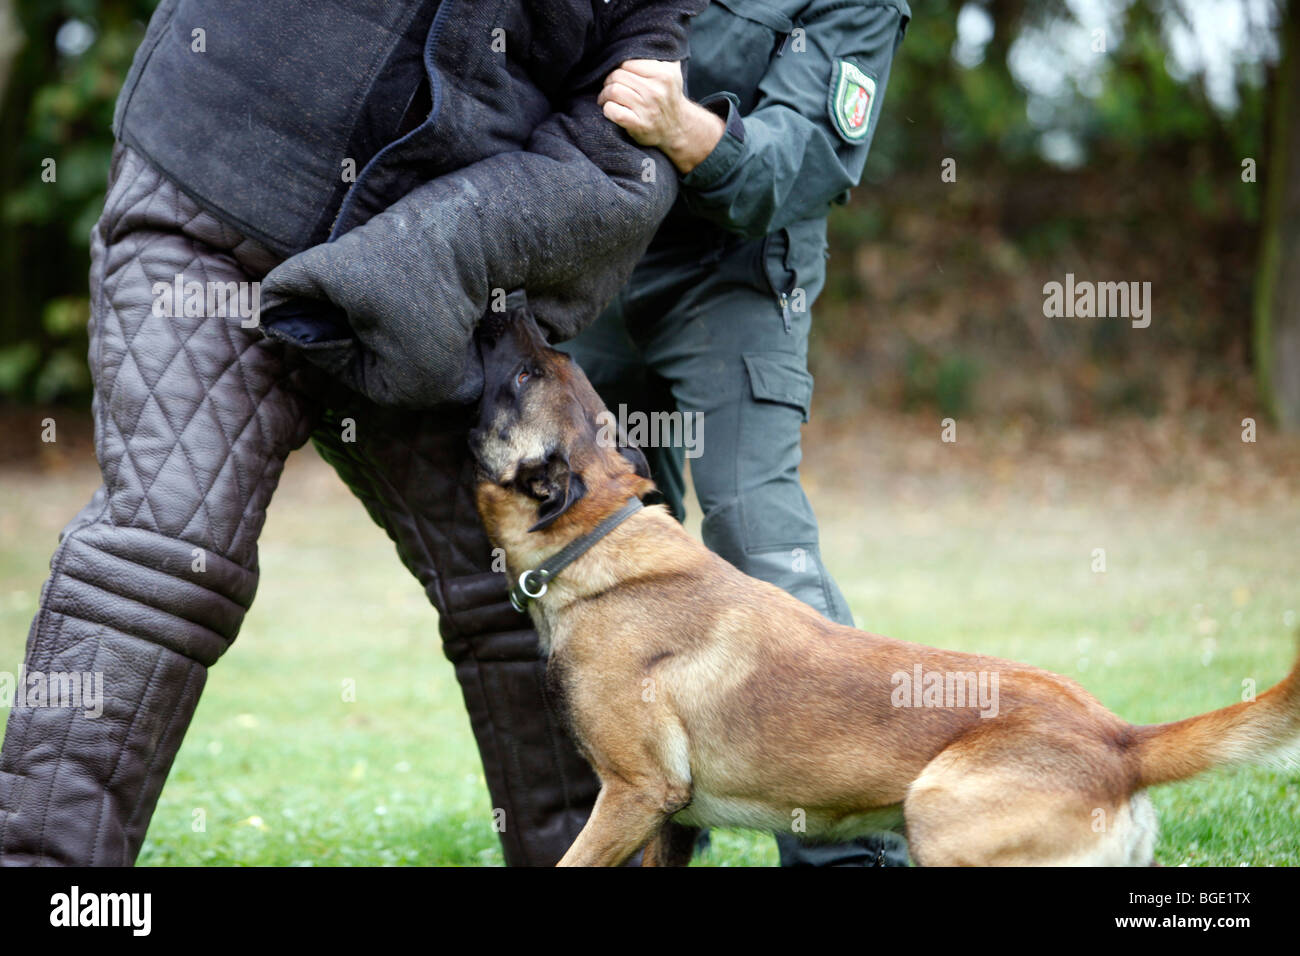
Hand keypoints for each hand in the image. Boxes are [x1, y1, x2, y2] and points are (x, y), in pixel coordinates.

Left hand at [598, 59, 725, 174]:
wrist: (676, 128)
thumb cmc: (667, 96)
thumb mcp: (671, 72)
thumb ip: (659, 55)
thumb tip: (643, 36)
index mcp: (664, 74)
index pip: (626, 63)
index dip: (618, 68)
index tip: (619, 76)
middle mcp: (657, 91)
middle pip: (617, 76)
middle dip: (609, 81)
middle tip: (610, 87)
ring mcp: (647, 109)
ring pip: (613, 91)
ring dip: (604, 95)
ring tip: (606, 98)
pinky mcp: (638, 125)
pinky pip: (612, 111)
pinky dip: (607, 109)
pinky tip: (610, 109)